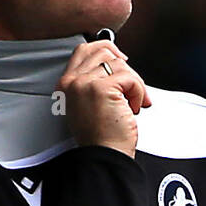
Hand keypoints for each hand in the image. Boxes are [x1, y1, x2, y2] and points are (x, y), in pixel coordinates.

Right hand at [58, 40, 151, 158]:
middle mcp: (73, 81)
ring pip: (120, 64)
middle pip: (104, 52)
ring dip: (134, 85)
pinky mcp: (102, 88)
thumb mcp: (90, 104)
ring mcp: (85, 83)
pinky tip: (134, 108)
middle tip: (130, 90)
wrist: (104, 156)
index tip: (122, 60)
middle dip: (124, 69)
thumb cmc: (101, 138)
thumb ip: (95, 81)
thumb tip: (118, 61)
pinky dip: (139, 93)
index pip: (84, 50)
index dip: (107, 49)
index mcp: (66, 84)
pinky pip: (130, 78)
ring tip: (131, 105)